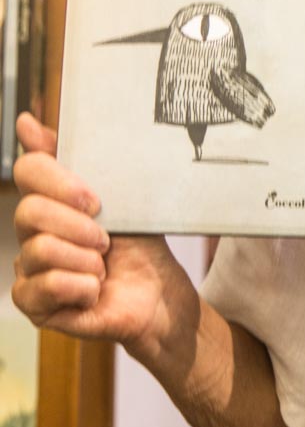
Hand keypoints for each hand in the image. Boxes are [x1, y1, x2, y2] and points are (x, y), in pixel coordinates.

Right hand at [12, 113, 192, 361]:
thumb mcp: (117, 193)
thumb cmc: (138, 242)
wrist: (158, 292)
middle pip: (30, 211)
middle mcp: (31, 231)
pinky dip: (82, 287)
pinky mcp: (33, 304)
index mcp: (49, 198)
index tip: (96, 200)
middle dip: (79, 226)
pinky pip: (46, 286)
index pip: (29, 170)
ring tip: (102, 269)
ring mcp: (28, 267)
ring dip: (86, 260)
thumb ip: (78, 158)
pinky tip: (93, 291)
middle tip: (105, 240)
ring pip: (39, 249)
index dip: (61, 182)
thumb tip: (25, 122)